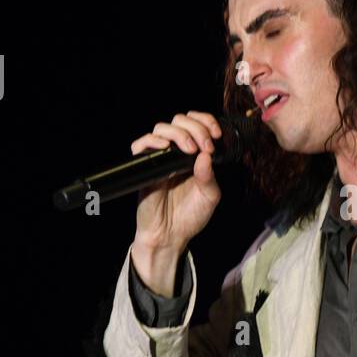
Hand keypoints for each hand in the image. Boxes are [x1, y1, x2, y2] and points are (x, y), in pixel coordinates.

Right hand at [130, 110, 223, 251]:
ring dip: (178, 133)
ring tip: (190, 149)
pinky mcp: (144, 168)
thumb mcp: (209, 197)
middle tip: (204, 146)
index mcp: (194, 155)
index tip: (215, 134)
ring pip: (161, 128)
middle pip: (179, 120)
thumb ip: (209, 176)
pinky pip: (140, 145)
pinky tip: (166, 149)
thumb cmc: (189, 217)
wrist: (169, 236)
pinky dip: (152, 141)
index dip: (206, 122)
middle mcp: (176, 153)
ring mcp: (159, 159)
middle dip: (196, 127)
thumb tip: (205, 155)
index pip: (196, 124)